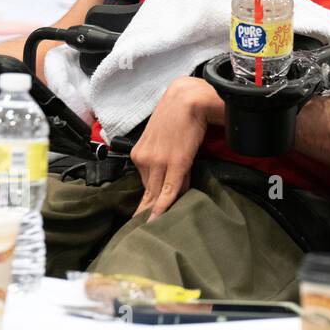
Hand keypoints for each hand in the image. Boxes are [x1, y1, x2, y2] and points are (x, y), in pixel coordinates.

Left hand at [131, 77, 219, 222]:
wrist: (188, 97)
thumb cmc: (180, 111)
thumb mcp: (166, 136)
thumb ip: (167, 155)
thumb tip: (174, 173)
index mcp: (140, 153)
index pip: (146, 183)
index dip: (146, 202)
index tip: (140, 218)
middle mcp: (144, 159)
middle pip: (148, 191)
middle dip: (146, 211)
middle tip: (141, 232)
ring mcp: (158, 162)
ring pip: (157, 193)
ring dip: (156, 212)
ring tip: (154, 231)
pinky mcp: (175, 163)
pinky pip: (168, 190)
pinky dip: (163, 206)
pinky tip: (159, 219)